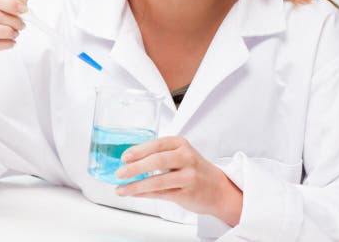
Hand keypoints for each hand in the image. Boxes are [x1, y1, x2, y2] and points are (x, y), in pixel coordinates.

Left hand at [114, 136, 243, 226]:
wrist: (219, 189)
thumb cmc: (195, 170)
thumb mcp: (181, 154)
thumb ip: (159, 154)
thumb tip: (130, 160)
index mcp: (181, 144)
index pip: (157, 145)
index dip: (139, 151)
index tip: (124, 157)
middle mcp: (186, 158)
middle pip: (157, 161)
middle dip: (135, 168)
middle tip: (119, 173)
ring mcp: (188, 177)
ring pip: (158, 181)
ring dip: (136, 185)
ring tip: (121, 188)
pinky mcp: (187, 194)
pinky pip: (161, 194)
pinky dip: (144, 194)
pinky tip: (134, 193)